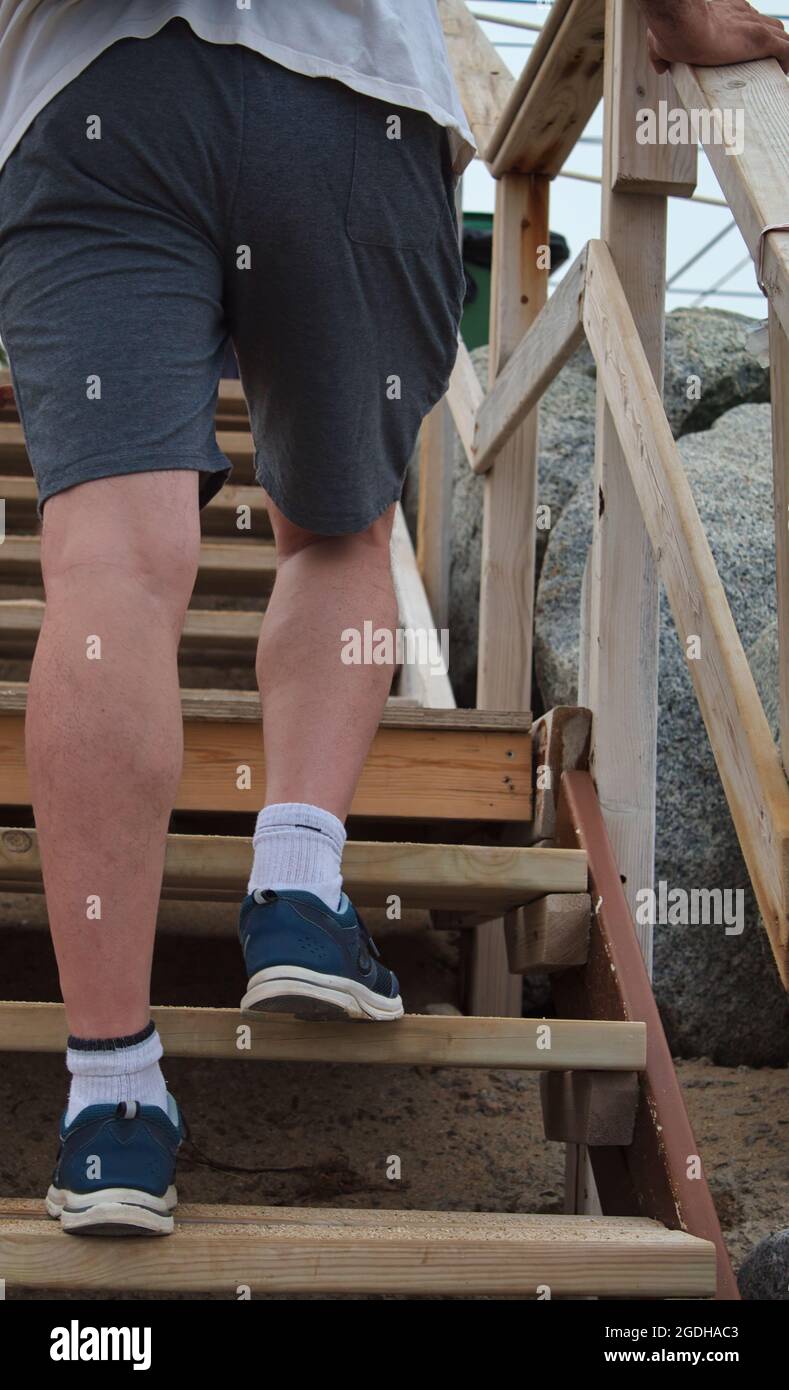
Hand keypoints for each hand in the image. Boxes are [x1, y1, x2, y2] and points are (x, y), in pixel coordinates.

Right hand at [643, 0, 788, 73]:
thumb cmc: (671, 29)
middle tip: (766, 66)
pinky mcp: (759, 39)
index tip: (744, 53)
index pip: (747, 21)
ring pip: (780, 35)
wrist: (679, 20)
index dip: (750, 36)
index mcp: (725, 12)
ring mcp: (753, 25)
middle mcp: (743, 14)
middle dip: (771, 44)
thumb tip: (660, 68)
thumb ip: (661, 55)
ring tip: (778, 72)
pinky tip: (786, 73)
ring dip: (782, 54)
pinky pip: (788, 49)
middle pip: (769, 26)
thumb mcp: (662, 44)